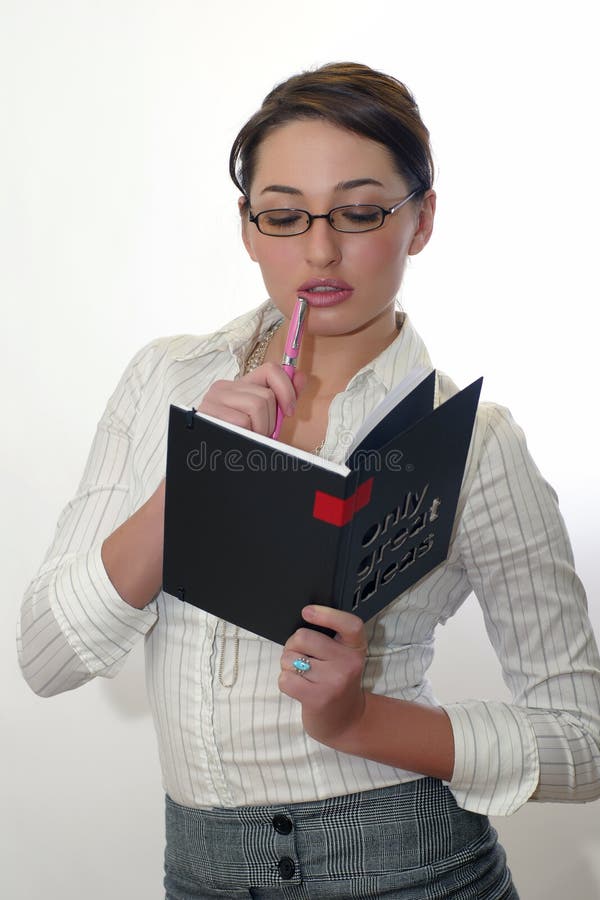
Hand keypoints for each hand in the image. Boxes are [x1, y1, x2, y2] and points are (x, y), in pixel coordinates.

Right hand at [197, 363, 306, 435]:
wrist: (212, 459)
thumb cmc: (242, 439)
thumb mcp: (266, 418)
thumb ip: (283, 399)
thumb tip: (301, 376)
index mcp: (239, 386)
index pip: (271, 369)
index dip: (286, 389)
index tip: (289, 411)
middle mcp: (224, 387)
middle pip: (267, 395)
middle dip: (271, 421)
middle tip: (261, 433)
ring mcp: (214, 398)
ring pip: (257, 406)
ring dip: (261, 429)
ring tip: (250, 437)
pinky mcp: (208, 411)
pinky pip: (243, 420)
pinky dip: (248, 435)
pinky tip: (239, 439)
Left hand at [278, 605, 368, 747]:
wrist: (347, 721)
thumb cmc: (338, 682)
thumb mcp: (345, 657)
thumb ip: (331, 638)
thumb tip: (304, 619)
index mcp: (356, 648)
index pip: (350, 624)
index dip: (327, 614)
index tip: (307, 612)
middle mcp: (349, 663)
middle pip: (304, 637)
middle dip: (293, 645)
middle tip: (301, 656)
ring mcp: (334, 681)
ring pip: (290, 658)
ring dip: (287, 665)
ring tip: (301, 674)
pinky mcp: (318, 698)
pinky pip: (285, 679)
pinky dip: (285, 681)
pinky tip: (298, 687)